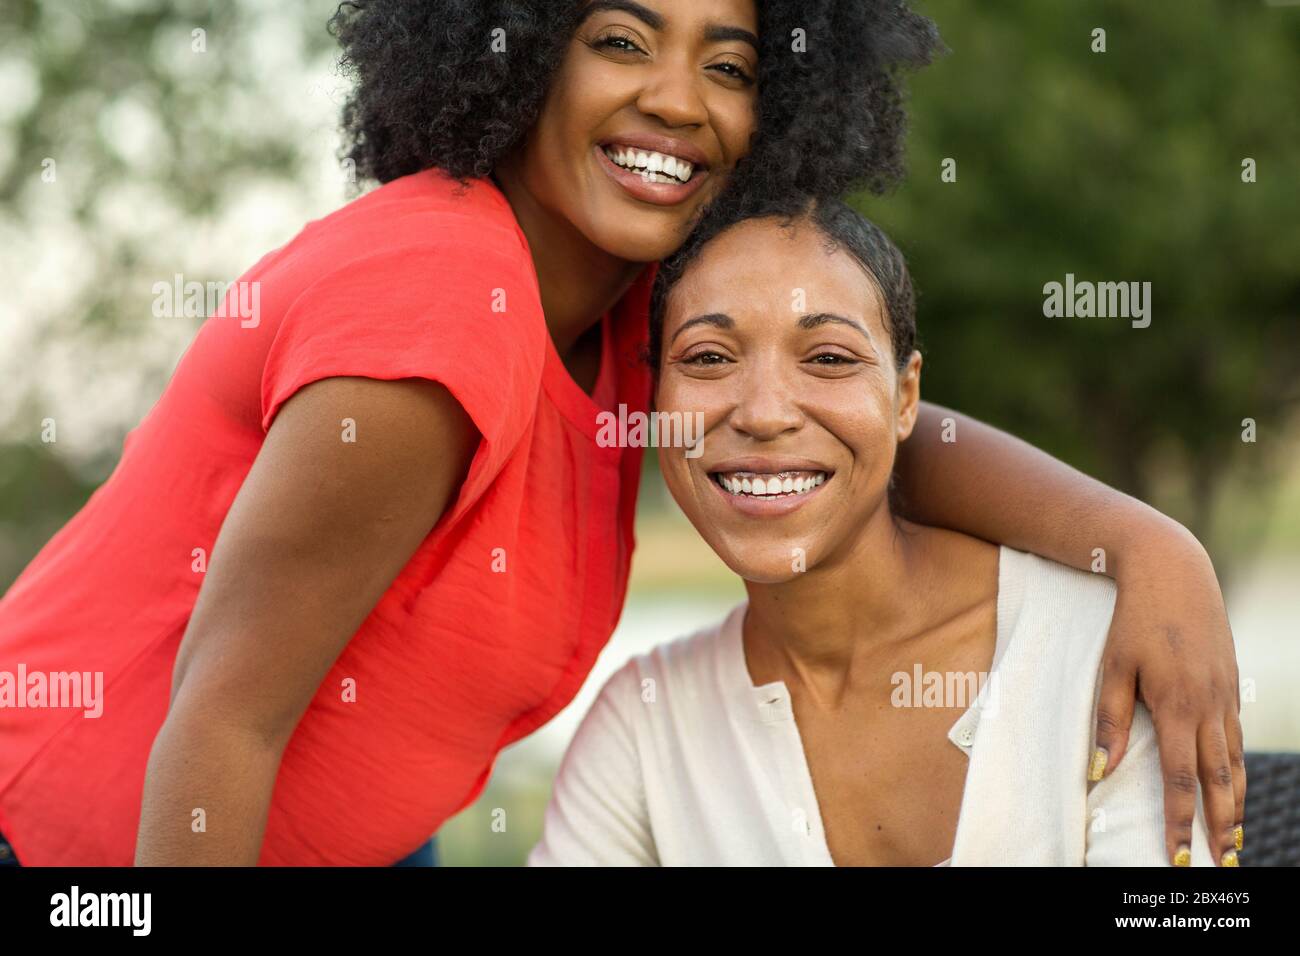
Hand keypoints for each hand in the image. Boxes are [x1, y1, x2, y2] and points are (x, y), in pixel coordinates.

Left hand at [1092, 523, 1244, 866]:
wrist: (1174, 572)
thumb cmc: (1134, 619)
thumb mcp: (1112, 667)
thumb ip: (1109, 721)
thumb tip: (1101, 771)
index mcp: (1176, 705)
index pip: (1180, 780)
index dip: (1180, 822)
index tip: (1177, 856)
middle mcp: (1208, 706)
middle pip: (1217, 780)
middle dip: (1220, 826)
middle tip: (1222, 863)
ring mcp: (1225, 695)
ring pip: (1233, 761)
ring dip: (1234, 802)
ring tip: (1235, 838)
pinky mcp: (1230, 684)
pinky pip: (1236, 736)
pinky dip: (1236, 766)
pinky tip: (1232, 782)